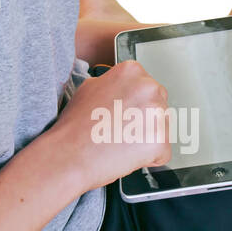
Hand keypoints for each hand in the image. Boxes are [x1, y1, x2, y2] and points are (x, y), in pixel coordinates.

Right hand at [52, 60, 172, 191]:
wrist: (68, 155)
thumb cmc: (75, 126)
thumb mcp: (90, 88)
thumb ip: (113, 84)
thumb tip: (122, 89)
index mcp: (132, 71)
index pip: (147, 89)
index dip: (134, 107)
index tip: (123, 115)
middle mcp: (149, 87)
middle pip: (159, 107)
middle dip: (144, 121)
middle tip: (121, 131)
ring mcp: (157, 114)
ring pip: (162, 130)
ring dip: (146, 139)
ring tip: (120, 143)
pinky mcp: (160, 140)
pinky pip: (162, 153)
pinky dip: (148, 158)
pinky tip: (127, 155)